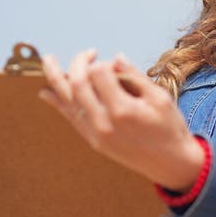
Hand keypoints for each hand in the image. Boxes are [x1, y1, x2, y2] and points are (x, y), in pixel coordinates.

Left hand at [39, 49, 204, 191]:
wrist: (170, 164)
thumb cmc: (169, 127)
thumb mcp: (160, 97)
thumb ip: (136, 76)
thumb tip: (116, 58)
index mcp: (123, 109)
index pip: (99, 74)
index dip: (104, 62)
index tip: (114, 64)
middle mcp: (104, 122)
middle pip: (77, 85)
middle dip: (79, 63)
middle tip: (89, 52)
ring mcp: (95, 133)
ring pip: (67, 101)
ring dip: (55, 78)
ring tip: (47, 60)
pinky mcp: (93, 141)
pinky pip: (70, 118)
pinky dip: (57, 103)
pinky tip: (46, 92)